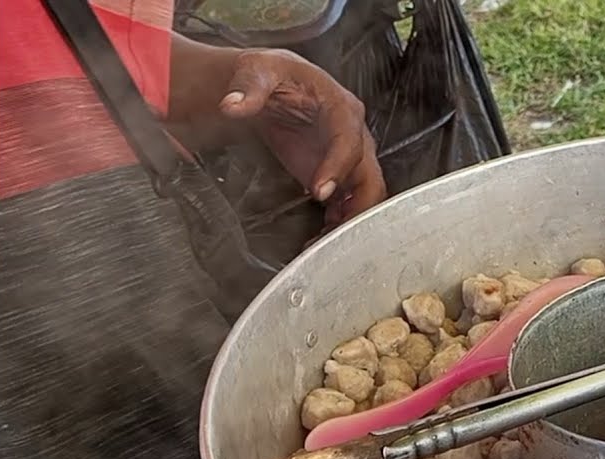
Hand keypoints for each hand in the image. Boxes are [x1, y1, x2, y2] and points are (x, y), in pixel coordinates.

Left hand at [219, 49, 386, 223]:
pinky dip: (338, 222)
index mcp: (342, 108)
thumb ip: (248, 89)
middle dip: (357, 207)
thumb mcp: (259, 71)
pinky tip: (319, 238)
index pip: (350, 142)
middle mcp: (353, 136)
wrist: (269, 87)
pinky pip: (348, 203)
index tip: (321, 192)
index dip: (339, 168)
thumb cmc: (273, 75)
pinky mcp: (334, 174)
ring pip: (364, 196)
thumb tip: (234, 105)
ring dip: (348, 221)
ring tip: (322, 242)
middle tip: (332, 230)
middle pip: (370, 178)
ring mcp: (346, 158)